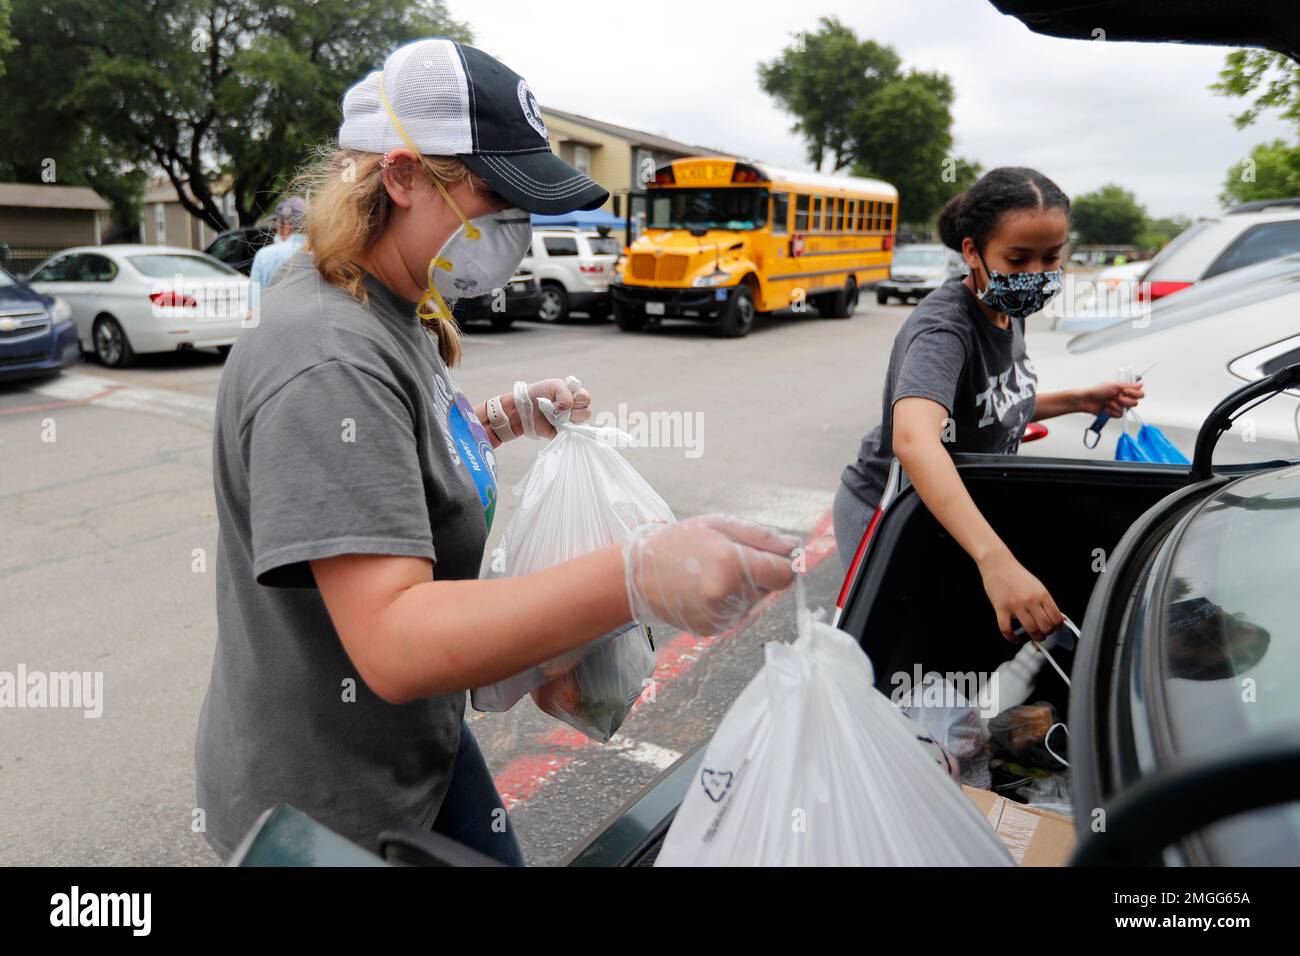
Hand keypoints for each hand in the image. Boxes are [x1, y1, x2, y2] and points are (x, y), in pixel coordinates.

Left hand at [512, 376, 591, 438]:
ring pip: (580, 424)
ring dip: (566, 419)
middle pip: (586, 413)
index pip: (586, 399)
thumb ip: (566, 395)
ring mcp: (570, 422)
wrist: (525, 406)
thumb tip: (567, 410)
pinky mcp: (563, 432)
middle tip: (556, 407)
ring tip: (553, 415)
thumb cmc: (541, 392)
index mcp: (576, 396)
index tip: (561, 397)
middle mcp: (576, 409)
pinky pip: (570, 435)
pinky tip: (554, 424)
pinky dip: (562, 430)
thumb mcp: (556, 386)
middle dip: (571, 410)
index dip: (577, 399)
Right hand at [624, 514, 799, 636]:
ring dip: (744, 588)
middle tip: (728, 558)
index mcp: (732, 564)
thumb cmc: (678, 542)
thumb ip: (761, 536)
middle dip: (760, 573)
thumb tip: (794, 548)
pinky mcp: (713, 629)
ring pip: (755, 602)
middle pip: (770, 588)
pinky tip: (706, 589)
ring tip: (713, 573)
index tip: (774, 556)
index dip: (784, 564)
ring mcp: (720, 617)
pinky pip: (738, 613)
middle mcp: (728, 595)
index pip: (784, 575)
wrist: (637, 575)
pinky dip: (730, 602)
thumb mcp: (719, 524)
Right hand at [978, 549, 1062, 640]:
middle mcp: (1031, 600)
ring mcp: (1015, 605)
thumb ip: (1047, 602)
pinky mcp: (1001, 608)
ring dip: (1034, 637)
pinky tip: (1015, 638)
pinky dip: (1012, 638)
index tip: (1054, 628)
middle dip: (1046, 634)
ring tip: (1033, 635)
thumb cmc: (1017, 575)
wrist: (998, 564)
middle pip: (1045, 627)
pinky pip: (1007, 630)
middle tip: (1043, 632)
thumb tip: (1058, 618)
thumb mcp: (1038, 586)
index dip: (1057, 627)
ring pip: (1030, 630)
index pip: (1056, 618)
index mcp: (1042, 594)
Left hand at [1077, 381, 1143, 417]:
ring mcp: (1119, 406)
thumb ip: (1129, 386)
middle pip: (1135, 403)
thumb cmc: (1098, 391)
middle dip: (1124, 400)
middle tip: (1115, 397)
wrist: (1087, 400)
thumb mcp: (1115, 385)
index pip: (1139, 394)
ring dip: (1115, 405)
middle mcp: (1124, 398)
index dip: (1134, 394)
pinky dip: (1111, 410)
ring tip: (1107, 402)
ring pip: (1126, 410)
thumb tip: (1140, 384)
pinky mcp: (1114, 413)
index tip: (1125, 391)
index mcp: (1125, 390)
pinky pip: (1119, 415)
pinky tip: (1105, 407)